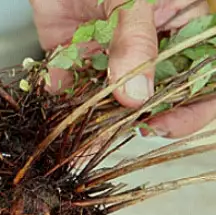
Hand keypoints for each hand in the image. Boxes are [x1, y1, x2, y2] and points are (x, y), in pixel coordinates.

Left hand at [30, 0, 211, 137]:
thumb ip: (135, 41)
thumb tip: (137, 96)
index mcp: (182, 27)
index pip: (201, 82)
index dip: (189, 111)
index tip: (160, 127)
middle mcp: (148, 47)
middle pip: (152, 99)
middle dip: (130, 126)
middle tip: (108, 142)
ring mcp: (111, 53)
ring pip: (107, 100)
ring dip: (90, 123)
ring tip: (75, 146)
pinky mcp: (75, 54)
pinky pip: (69, 83)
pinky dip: (60, 92)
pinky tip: (54, 94)